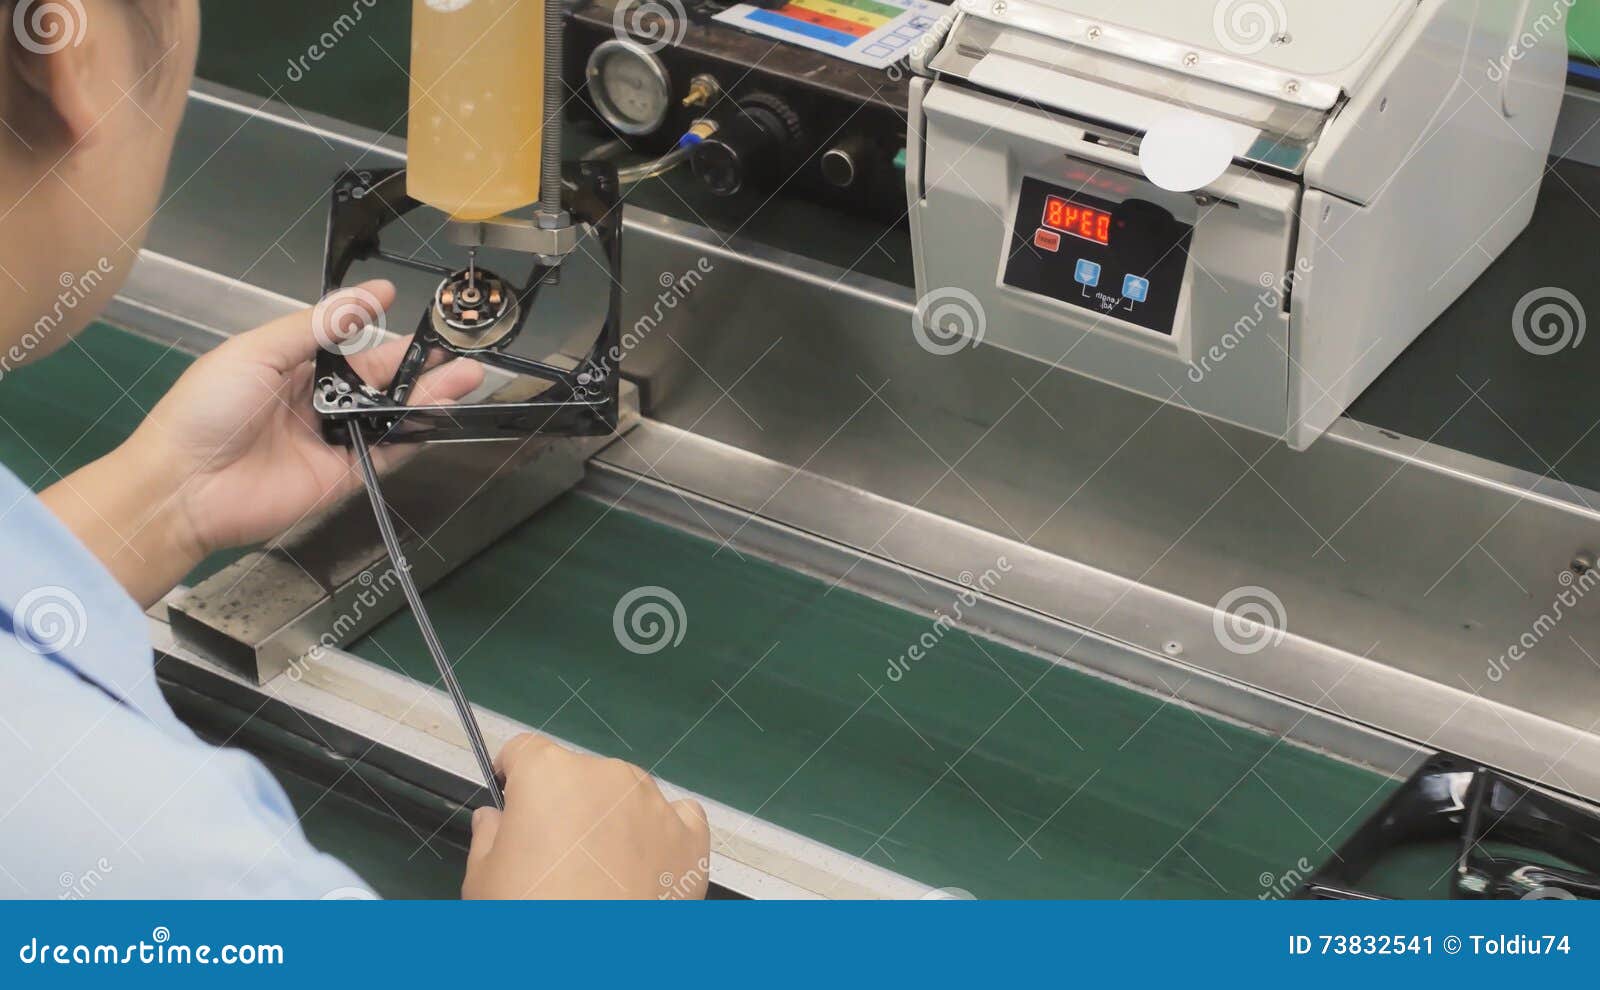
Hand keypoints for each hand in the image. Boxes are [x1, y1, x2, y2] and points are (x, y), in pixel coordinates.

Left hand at [44, 281, 484, 606]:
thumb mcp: (258, 351)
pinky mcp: (343, 477)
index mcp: (291, 365)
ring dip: (428, 396)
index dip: (375, 323)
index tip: (404, 301)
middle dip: (419, 363)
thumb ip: (318, 326)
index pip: (346, 341)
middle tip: (460, 348)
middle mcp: (316, 401)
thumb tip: (368, 295)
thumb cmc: (207, 408)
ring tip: (467, 377)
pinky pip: (386, 453)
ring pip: (390, 414)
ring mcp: (332, 440)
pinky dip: (413, 436)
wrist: (183, 487)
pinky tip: (439, 416)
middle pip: (379, 379)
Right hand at [463, 734, 710, 899]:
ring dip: (614, 820)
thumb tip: (494, 817)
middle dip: (567, 807)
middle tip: (556, 859)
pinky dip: (663, 835)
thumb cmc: (528, 917)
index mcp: (549, 773)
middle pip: (579, 776)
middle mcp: (607, 774)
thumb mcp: (483, 881)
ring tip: (604, 876)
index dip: (515, 778)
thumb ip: (488, 836)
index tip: (514, 808)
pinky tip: (649, 867)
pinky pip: (678, 818)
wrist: (596, 969)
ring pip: (627, 796)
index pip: (525, 751)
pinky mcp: (693, 836)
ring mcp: (655, 803)